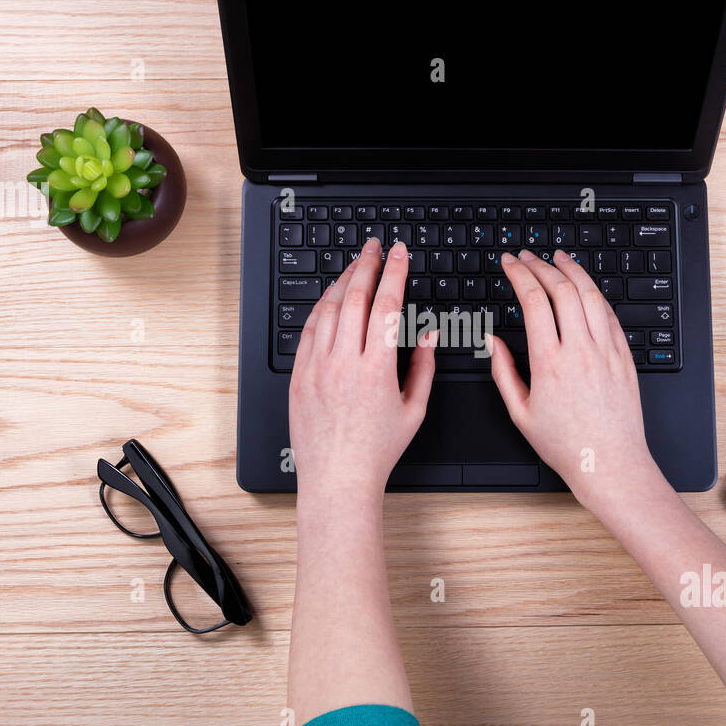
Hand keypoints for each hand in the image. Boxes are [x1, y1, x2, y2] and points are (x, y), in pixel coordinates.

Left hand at [288, 238, 437, 499]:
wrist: (337, 478)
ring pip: (328, 309)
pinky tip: (330, 299)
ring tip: (355, 266)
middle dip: (367, 265)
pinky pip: (308, 331)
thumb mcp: (413, 409)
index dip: (394, 272)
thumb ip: (423, 365)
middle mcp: (344, 363)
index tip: (399, 254)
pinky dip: (321, 308)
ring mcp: (317, 368)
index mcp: (376, 369)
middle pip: (354, 297)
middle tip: (374, 247)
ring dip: (343, 281)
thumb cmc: (377, 450)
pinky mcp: (299, 376)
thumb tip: (427, 331)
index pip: (386, 305)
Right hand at [488, 249, 669, 511]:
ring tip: (559, 258)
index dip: (519, 274)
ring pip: (590, 295)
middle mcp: (580, 351)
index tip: (509, 263)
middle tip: (528, 256)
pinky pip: (610, 315)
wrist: (609, 462)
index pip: (533, 301)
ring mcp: (606, 352)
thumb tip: (493, 342)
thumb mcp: (520, 413)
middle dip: (542, 265)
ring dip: (573, 270)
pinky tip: (585, 288)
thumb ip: (503, 372)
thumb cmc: (565, 444)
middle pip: (562, 289)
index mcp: (549, 363)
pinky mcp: (624, 357)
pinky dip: (595, 294)